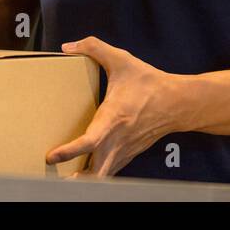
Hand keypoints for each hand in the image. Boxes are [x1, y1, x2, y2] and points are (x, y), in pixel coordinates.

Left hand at [45, 37, 181, 177]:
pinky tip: (86, 175)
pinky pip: (111, 170)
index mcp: (114, 117)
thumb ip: (94, 48)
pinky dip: (98, 175)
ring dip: (86, 180)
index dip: (70, 151)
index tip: (52, 156)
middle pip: (96, 171)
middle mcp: (118, 138)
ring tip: (66, 182)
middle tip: (56, 181)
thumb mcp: (121, 59)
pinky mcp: (130, 153)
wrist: (178, 102)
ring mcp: (125, 149)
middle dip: (77, 180)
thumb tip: (68, 47)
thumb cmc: (149, 82)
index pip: (90, 141)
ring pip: (104, 175)